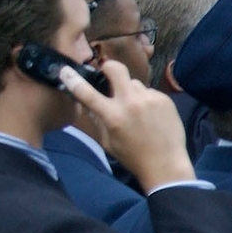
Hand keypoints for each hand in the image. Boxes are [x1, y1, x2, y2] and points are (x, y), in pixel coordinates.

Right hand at [56, 59, 194, 189]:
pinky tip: (150, 116)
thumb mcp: (107, 142)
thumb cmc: (132, 157)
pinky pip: (148, 92)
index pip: (88, 93)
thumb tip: (89, 103)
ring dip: (130, 91)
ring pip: (134, 83)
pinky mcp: (164, 99)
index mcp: (113, 116)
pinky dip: (145, 100)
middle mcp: (130, 103)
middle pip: (116, 69)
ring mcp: (149, 98)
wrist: (166, 164)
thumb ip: (97, 120)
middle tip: (108, 74)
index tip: (65, 71)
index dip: (73, 80)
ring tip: (136, 109)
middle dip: (108, 68)